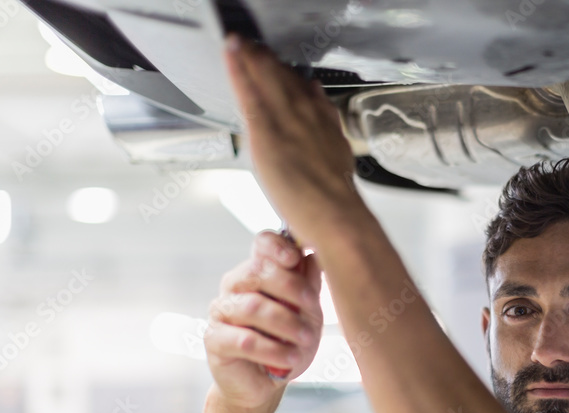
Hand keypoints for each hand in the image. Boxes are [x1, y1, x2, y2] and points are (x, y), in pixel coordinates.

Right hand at [204, 230, 323, 410]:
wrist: (266, 384)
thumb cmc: (287, 343)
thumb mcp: (308, 314)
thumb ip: (308, 285)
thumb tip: (311, 255)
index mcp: (259, 272)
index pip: (262, 244)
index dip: (277, 246)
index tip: (295, 258)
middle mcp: (235, 286)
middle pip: (257, 270)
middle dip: (290, 288)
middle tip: (313, 309)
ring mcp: (221, 311)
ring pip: (253, 306)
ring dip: (286, 323)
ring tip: (306, 340)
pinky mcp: (214, 339)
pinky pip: (244, 339)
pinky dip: (272, 349)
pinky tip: (289, 357)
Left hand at [222, 34, 365, 250]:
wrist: (335, 214)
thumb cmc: (334, 201)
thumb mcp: (338, 162)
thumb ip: (329, 135)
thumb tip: (322, 121)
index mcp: (326, 123)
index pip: (307, 89)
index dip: (293, 76)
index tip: (283, 69)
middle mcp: (308, 114)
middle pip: (286, 77)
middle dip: (268, 60)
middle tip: (253, 47)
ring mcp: (287, 119)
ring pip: (267, 75)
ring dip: (252, 55)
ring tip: (239, 42)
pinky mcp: (267, 129)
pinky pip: (249, 90)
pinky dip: (238, 67)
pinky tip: (230, 51)